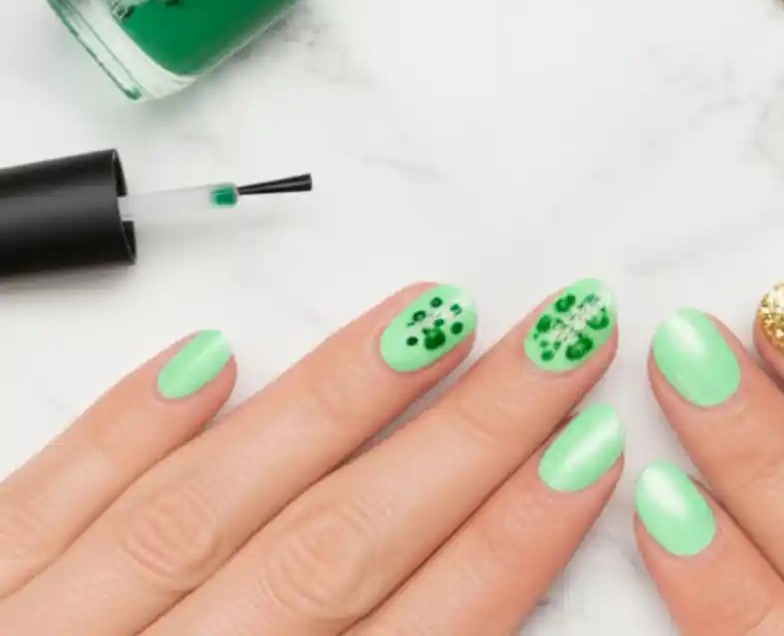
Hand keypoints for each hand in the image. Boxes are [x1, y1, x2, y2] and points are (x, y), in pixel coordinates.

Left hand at [0, 280, 622, 634]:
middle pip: (337, 549)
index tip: (587, 453)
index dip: (512, 541)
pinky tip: (202, 359)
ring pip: (207, 506)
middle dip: (466, 438)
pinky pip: (37, 508)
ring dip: (329, 403)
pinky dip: (119, 432)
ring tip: (426, 319)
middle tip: (555, 340)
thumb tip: (466, 620)